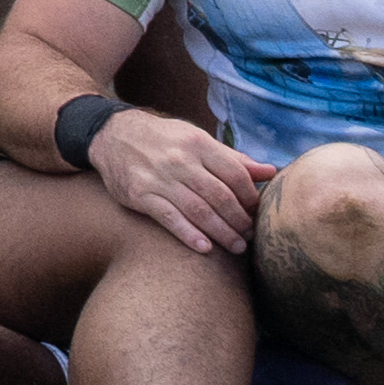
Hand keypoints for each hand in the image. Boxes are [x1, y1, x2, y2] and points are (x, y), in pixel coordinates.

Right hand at [71, 102, 257, 250]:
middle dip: (239, 220)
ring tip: (236, 247)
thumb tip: (271, 172)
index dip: (250, 196)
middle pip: (219, 196)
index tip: (257, 212)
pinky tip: (205, 248)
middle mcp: (179, 160)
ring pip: (198, 211)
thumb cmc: (163, 140)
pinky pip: (170, 219)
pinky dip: (189, 235)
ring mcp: (158, 178)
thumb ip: (232, 159)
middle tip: (250, 236)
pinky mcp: (140, 195)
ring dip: (221, 233)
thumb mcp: (196, 139)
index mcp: (197, 143)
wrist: (112, 135)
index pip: (234, 174)